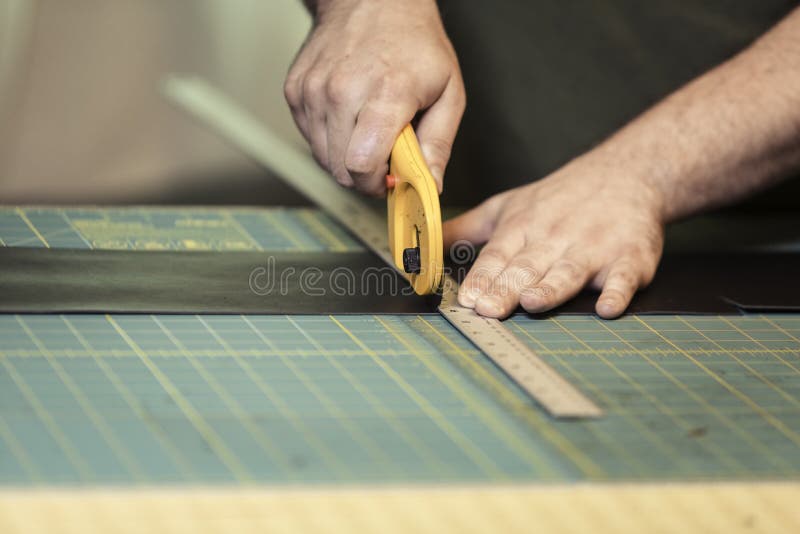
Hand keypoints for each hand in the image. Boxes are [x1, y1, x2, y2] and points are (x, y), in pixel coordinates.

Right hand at [284, 0, 464, 194]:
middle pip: (341, 170)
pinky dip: (329, 138)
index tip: (391, 177)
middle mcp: (342, 91)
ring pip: (323, 158)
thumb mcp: (448, 91)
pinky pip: (309, 138)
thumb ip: (439, 144)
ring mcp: (314, 90)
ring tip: (368, 130)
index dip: (377, 183)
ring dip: (346, 157)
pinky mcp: (296, 90)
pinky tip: (349, 117)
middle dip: (364, 175)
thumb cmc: (414, 43)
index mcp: (385, 93)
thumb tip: (430, 185)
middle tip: (383, 155)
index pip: (362, 165)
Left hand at [443, 151, 665, 318]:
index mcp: (523, 227)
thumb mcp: (508, 205)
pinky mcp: (630, 257)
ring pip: (568, 272)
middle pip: (527, 267)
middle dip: (506, 288)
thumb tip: (423, 245)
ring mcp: (593, 248)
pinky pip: (624, 277)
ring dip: (552, 287)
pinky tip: (607, 307)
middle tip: (488, 310)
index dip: (481, 278)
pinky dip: (617, 292)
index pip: (497, 256)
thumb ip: (466, 229)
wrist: (627, 173)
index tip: (467, 299)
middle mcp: (555, 238)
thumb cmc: (561, 196)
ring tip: (533, 302)